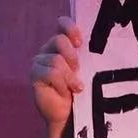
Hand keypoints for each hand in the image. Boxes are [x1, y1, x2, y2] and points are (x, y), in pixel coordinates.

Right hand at [31, 20, 85, 137]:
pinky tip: (65, 92)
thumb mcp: (87, 68)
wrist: (69, 114)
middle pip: (59, 40)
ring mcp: (40, 60)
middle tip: (79, 69)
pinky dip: (61, 83)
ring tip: (77, 87)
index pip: (62, 23)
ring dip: (69, 76)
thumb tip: (103, 44)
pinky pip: (50, 73)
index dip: (70, 28)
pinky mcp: (35, 74)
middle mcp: (49, 48)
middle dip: (72, 55)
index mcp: (63, 42)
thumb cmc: (82, 88)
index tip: (80, 42)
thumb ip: (88, 54)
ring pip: (56, 59)